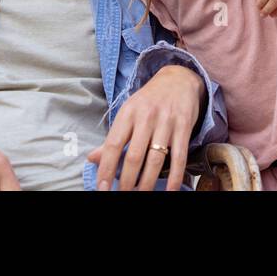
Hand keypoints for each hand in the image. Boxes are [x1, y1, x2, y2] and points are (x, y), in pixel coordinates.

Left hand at [88, 65, 202, 190]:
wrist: (178, 79)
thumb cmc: (148, 101)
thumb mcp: (128, 113)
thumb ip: (112, 138)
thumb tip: (92, 159)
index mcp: (128, 113)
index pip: (113, 144)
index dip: (106, 168)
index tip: (102, 188)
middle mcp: (146, 116)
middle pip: (134, 156)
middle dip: (127, 182)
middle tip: (123, 196)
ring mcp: (166, 122)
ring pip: (155, 160)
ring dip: (147, 183)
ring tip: (141, 195)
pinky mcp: (184, 126)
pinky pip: (179, 157)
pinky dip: (175, 177)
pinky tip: (170, 191)